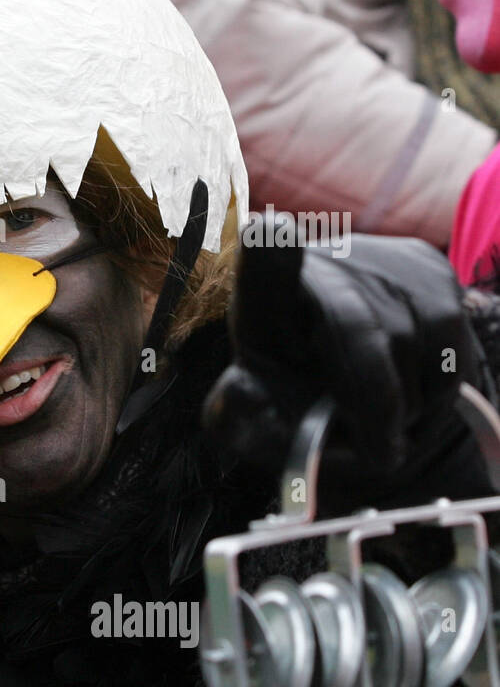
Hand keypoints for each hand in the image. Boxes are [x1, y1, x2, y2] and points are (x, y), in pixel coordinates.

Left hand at [202, 233, 481, 499]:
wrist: (345, 383)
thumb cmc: (287, 399)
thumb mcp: (251, 420)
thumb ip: (236, 416)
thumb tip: (242, 391)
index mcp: (261, 297)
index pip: (260, 260)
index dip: (269, 248)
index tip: (268, 233)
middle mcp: (319, 261)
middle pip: (355, 328)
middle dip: (373, 401)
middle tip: (380, 453)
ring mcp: (378, 257)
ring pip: (410, 337)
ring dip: (408, 400)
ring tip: (386, 421)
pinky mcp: (426, 266)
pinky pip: (449, 336)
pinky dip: (440, 385)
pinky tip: (415, 397)